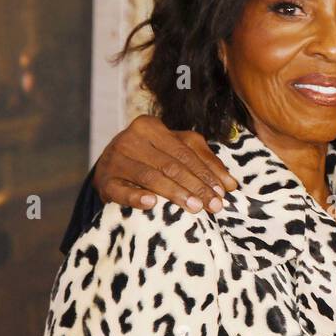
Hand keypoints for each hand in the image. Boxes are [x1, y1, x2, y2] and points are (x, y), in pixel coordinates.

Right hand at [92, 114, 236, 212]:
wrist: (109, 166)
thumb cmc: (150, 157)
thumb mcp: (176, 151)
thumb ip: (204, 162)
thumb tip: (231, 184)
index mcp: (151, 126)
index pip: (185, 152)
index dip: (206, 173)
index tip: (223, 192)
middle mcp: (131, 139)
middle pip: (171, 165)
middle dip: (196, 186)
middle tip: (214, 205)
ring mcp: (114, 159)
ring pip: (151, 177)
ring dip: (175, 193)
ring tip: (195, 208)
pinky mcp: (104, 180)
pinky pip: (121, 191)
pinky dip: (136, 197)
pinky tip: (152, 204)